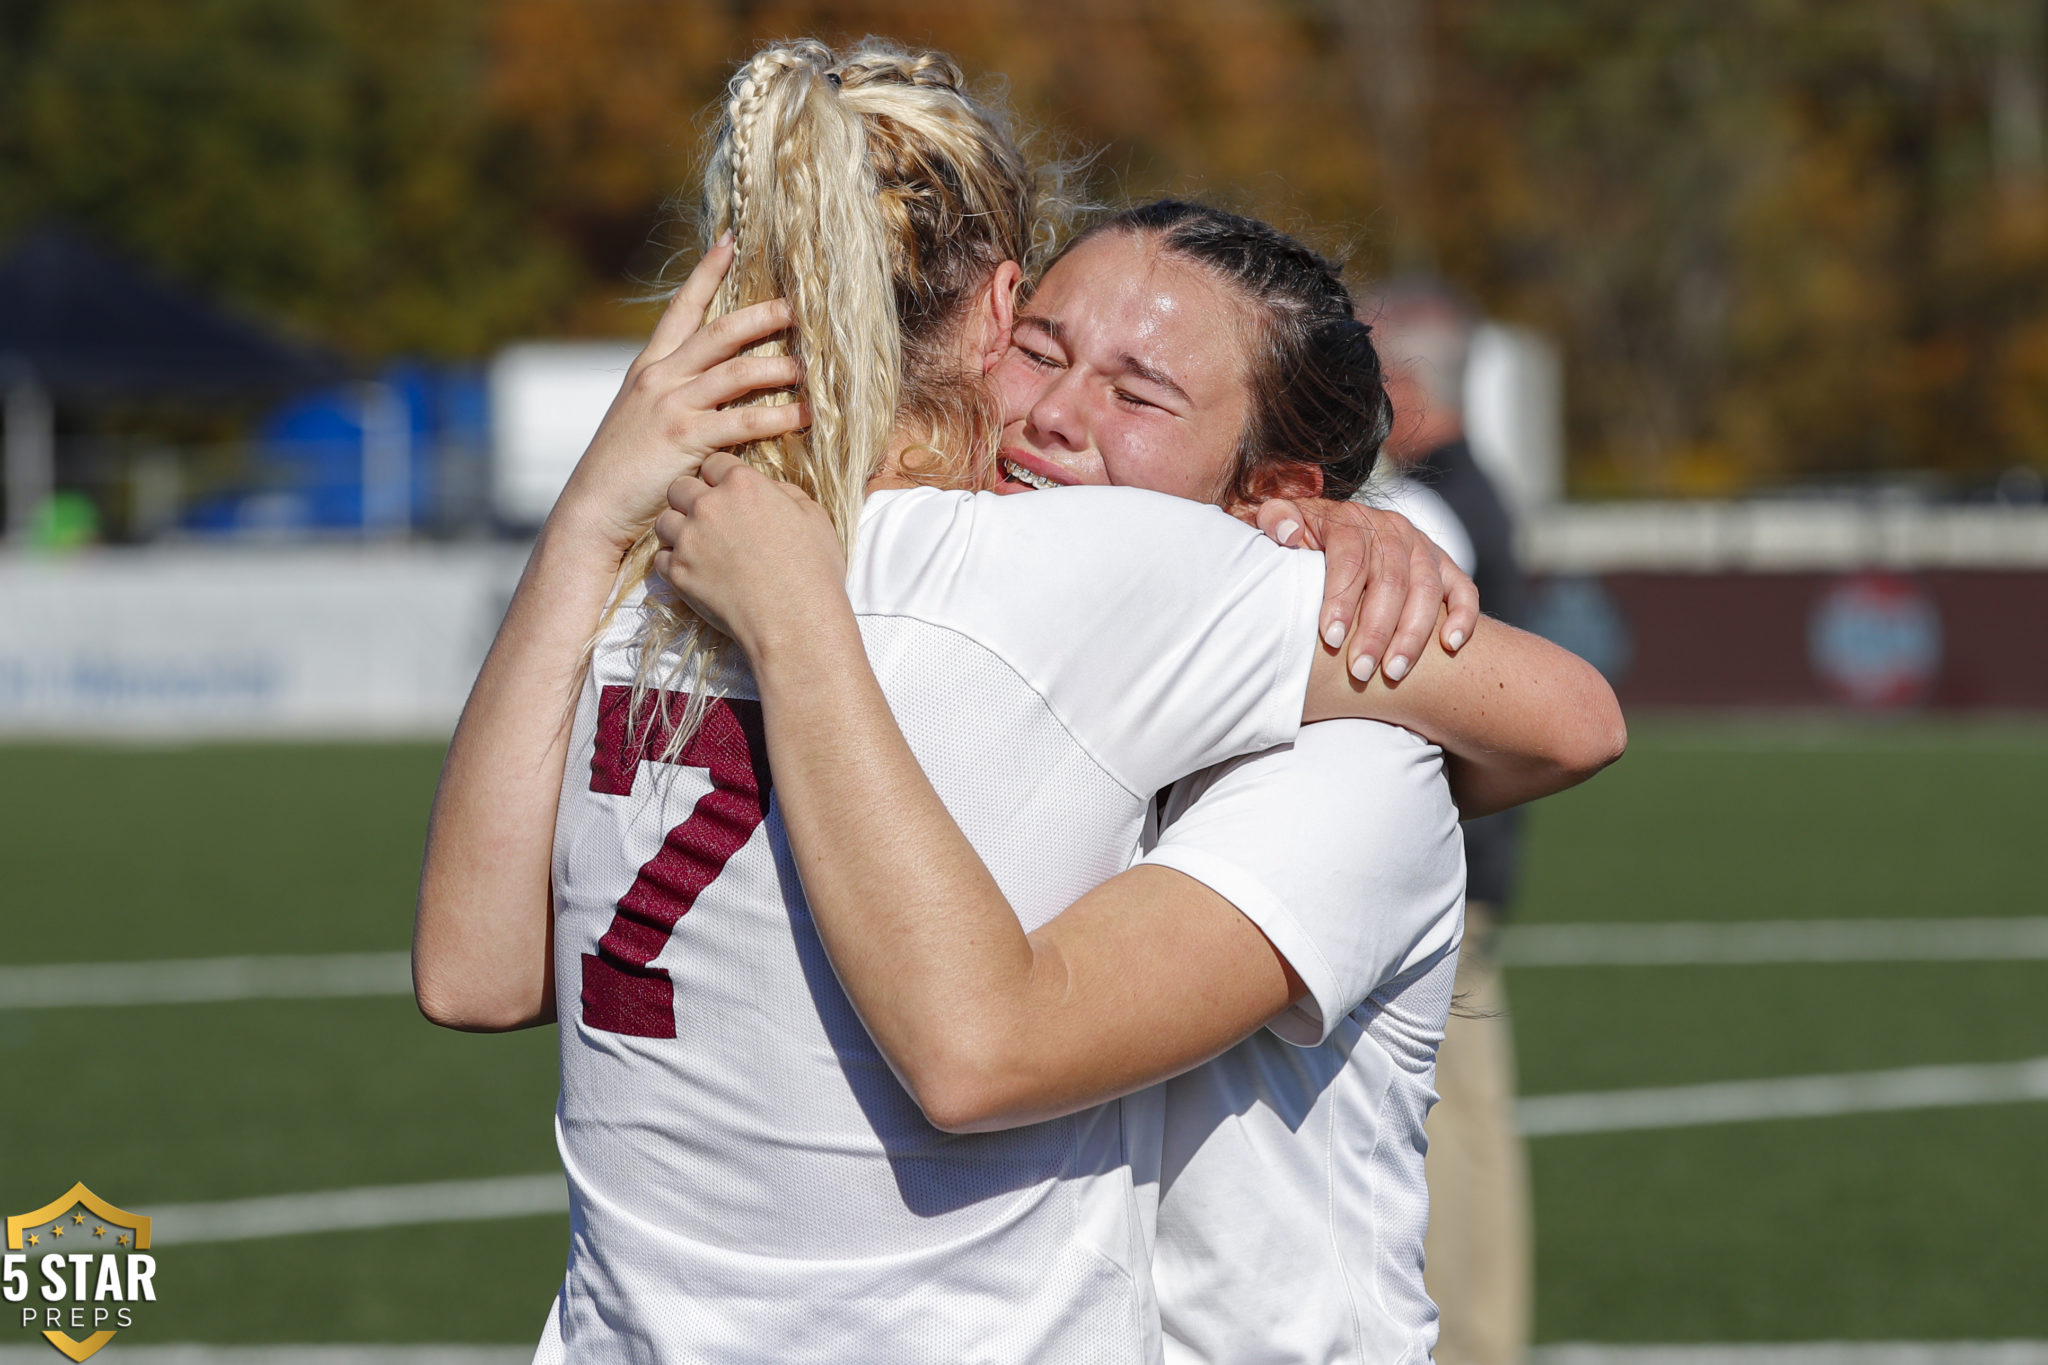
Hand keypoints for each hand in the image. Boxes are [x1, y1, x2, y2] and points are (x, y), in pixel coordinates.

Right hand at [555, 237, 811, 551]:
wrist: (594, 507)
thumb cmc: (622, 471)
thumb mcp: (640, 420)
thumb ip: (672, 397)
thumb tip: (709, 387)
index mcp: (649, 368)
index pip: (681, 309)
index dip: (706, 273)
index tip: (730, 242)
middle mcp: (660, 378)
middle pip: (720, 333)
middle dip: (763, 316)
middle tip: (799, 306)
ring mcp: (672, 406)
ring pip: (738, 372)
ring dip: (780, 366)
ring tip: (813, 366)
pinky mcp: (686, 438)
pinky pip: (744, 421)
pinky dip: (779, 416)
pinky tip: (805, 415)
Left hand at [652, 452, 847, 659]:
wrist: (795, 621)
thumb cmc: (812, 570)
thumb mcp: (814, 517)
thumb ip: (785, 493)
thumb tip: (771, 490)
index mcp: (743, 484)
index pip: (715, 462)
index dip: (721, 477)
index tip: (728, 492)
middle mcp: (709, 505)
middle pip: (679, 486)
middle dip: (692, 498)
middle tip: (710, 518)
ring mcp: (689, 540)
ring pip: (664, 522)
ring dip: (678, 530)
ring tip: (699, 546)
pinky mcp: (678, 573)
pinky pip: (661, 559)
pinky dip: (674, 563)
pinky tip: (696, 571)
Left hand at [1254, 497, 1479, 682]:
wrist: (1334, 530)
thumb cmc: (1302, 539)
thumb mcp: (1280, 521)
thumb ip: (1276, 519)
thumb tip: (1286, 530)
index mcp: (1350, 520)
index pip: (1350, 558)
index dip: (1342, 598)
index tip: (1332, 638)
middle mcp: (1392, 529)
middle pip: (1391, 580)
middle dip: (1376, 630)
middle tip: (1360, 671)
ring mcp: (1422, 547)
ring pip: (1427, 590)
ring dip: (1413, 634)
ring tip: (1393, 673)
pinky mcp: (1444, 565)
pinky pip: (1463, 589)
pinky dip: (1463, 616)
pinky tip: (1451, 646)